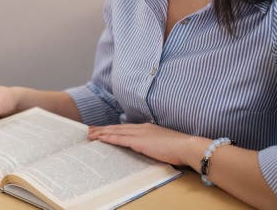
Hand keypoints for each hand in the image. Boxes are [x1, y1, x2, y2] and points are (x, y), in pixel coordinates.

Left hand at [88, 123, 203, 166]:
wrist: (187, 146)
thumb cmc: (180, 147)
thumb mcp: (163, 142)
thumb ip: (154, 143)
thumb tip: (149, 147)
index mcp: (146, 128)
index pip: (125, 128)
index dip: (112, 128)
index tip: (102, 129)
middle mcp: (140, 128)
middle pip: (116, 128)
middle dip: (102, 129)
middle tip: (89, 130)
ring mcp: (139, 134)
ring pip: (115, 132)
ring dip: (101, 133)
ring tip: (90, 134)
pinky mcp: (138, 141)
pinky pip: (119, 139)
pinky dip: (108, 138)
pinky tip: (100, 138)